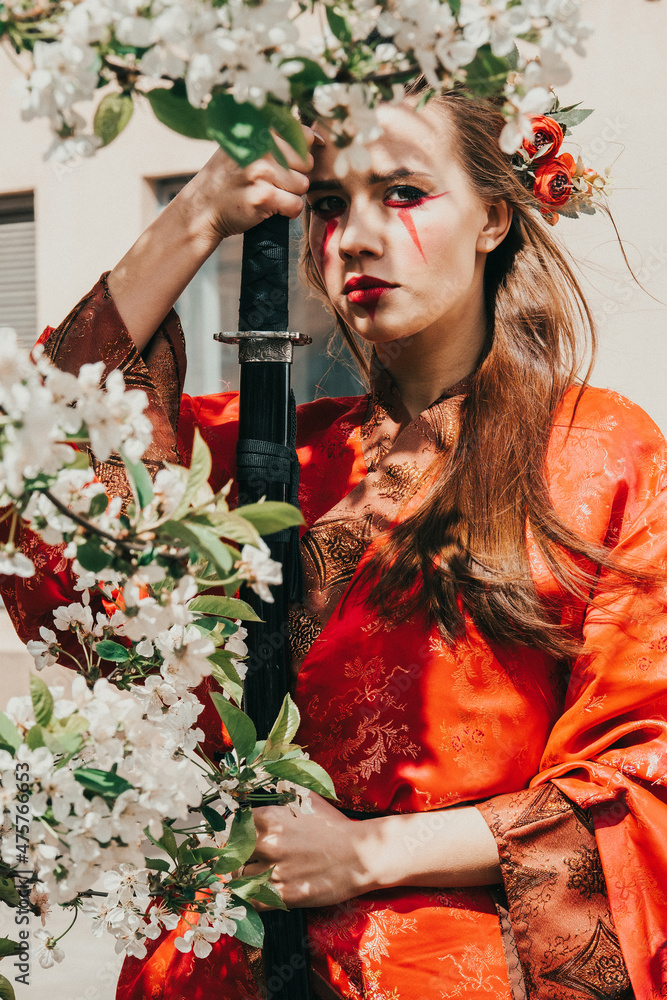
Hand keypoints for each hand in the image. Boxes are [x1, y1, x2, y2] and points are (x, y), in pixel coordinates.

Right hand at [178, 125, 318, 251]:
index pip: (302, 135)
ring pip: (302, 185)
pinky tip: (270, 208)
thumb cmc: (228, 178)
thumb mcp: (244, 146)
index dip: (302, 152)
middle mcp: (260, 147)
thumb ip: (274, 138)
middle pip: (306, 163)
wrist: (203, 208)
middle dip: (296, 176)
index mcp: (258, 131)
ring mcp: (261, 172)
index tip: (290, 163)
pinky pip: (296, 205)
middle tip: (273, 182)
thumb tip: (315, 137)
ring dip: (290, 195)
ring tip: (268, 194)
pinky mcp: (263, 197)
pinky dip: (288, 212)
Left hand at [243, 793, 375, 909]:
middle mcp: (266, 842)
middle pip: (232, 853)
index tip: (238, 838)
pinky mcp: (282, 895)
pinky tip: (253, 894)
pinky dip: (248, 899)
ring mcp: (273, 870)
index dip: (235, 833)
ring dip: (242, 878)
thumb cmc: (334, 826)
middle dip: (235, 856)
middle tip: (242, 859)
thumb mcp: (308, 799)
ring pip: (238, 878)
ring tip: (249, 877)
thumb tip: (272, 782)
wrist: (359, 855)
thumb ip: (285, 789)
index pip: (234, 825)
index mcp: (269, 817)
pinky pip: (250, 900)